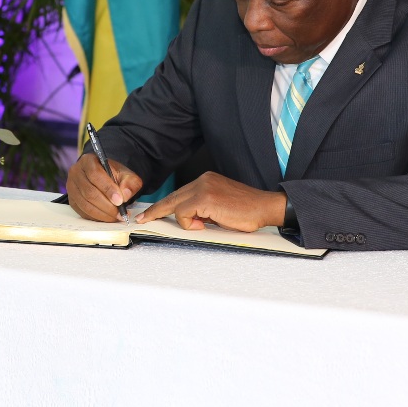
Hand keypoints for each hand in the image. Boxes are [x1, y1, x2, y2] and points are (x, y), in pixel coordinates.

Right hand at [66, 153, 141, 221]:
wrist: (103, 176)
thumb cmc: (113, 174)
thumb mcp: (126, 174)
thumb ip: (129, 183)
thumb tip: (125, 195)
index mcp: (88, 161)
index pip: (95, 174)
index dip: (108, 189)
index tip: (120, 201)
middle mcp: (76, 173)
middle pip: (89, 192)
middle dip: (107, 206)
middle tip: (121, 214)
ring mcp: (71, 187)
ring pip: (85, 204)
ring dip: (103, 214)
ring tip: (116, 217)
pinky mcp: (71, 200)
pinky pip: (83, 212)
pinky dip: (96, 218)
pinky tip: (107, 218)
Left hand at [136, 171, 285, 232]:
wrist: (265, 207)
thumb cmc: (246, 211)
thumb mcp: (219, 208)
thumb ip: (202, 210)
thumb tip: (188, 221)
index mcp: (205, 180)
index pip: (178, 193)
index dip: (163, 205)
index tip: (150, 213)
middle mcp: (202, 180)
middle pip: (172, 197)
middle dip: (156, 211)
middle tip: (142, 220)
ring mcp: (203, 187)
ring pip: (176, 206)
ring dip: (183, 221)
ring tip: (201, 226)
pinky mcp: (204, 198)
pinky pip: (183, 213)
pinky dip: (189, 223)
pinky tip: (205, 225)